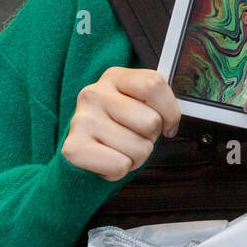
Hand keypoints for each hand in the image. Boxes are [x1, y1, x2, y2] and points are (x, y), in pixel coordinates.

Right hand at [62, 67, 180, 181]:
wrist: (85, 150)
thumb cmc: (119, 125)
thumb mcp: (139, 103)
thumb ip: (158, 102)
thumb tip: (173, 122)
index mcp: (114, 77)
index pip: (154, 85)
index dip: (170, 111)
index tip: (168, 124)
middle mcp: (94, 93)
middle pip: (151, 121)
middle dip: (151, 137)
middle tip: (135, 137)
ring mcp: (81, 120)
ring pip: (139, 148)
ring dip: (137, 156)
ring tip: (121, 149)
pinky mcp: (73, 147)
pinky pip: (120, 165)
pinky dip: (120, 170)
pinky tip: (109, 160)